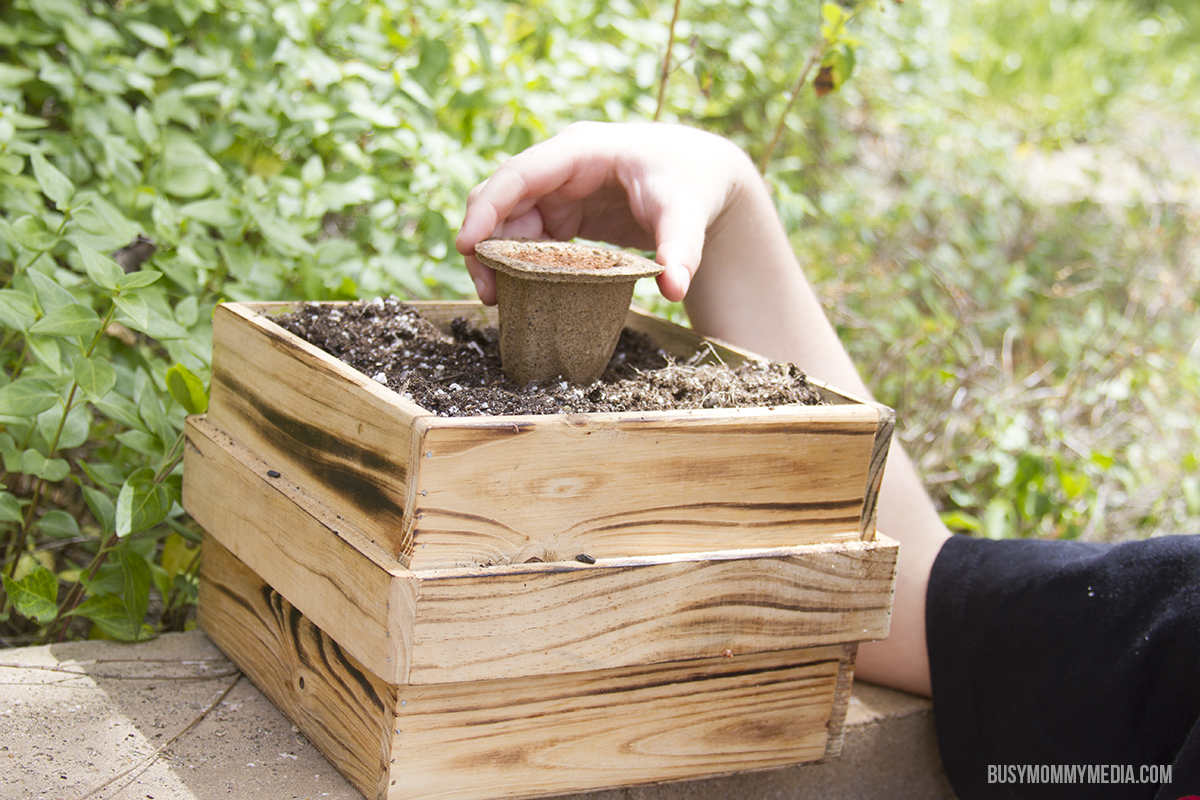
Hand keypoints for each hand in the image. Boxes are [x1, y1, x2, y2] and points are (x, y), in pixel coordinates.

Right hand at [455, 121, 756, 303]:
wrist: (705, 177)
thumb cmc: (692, 181)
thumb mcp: (688, 212)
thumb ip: (681, 248)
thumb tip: (674, 289)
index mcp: (581, 151)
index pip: (520, 174)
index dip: (488, 208)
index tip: (466, 245)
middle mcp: (561, 167)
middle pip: (502, 199)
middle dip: (484, 242)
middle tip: (487, 292)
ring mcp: (560, 190)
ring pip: (509, 222)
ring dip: (497, 259)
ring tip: (497, 300)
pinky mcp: (565, 214)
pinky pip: (528, 238)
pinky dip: (518, 265)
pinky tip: (518, 295)